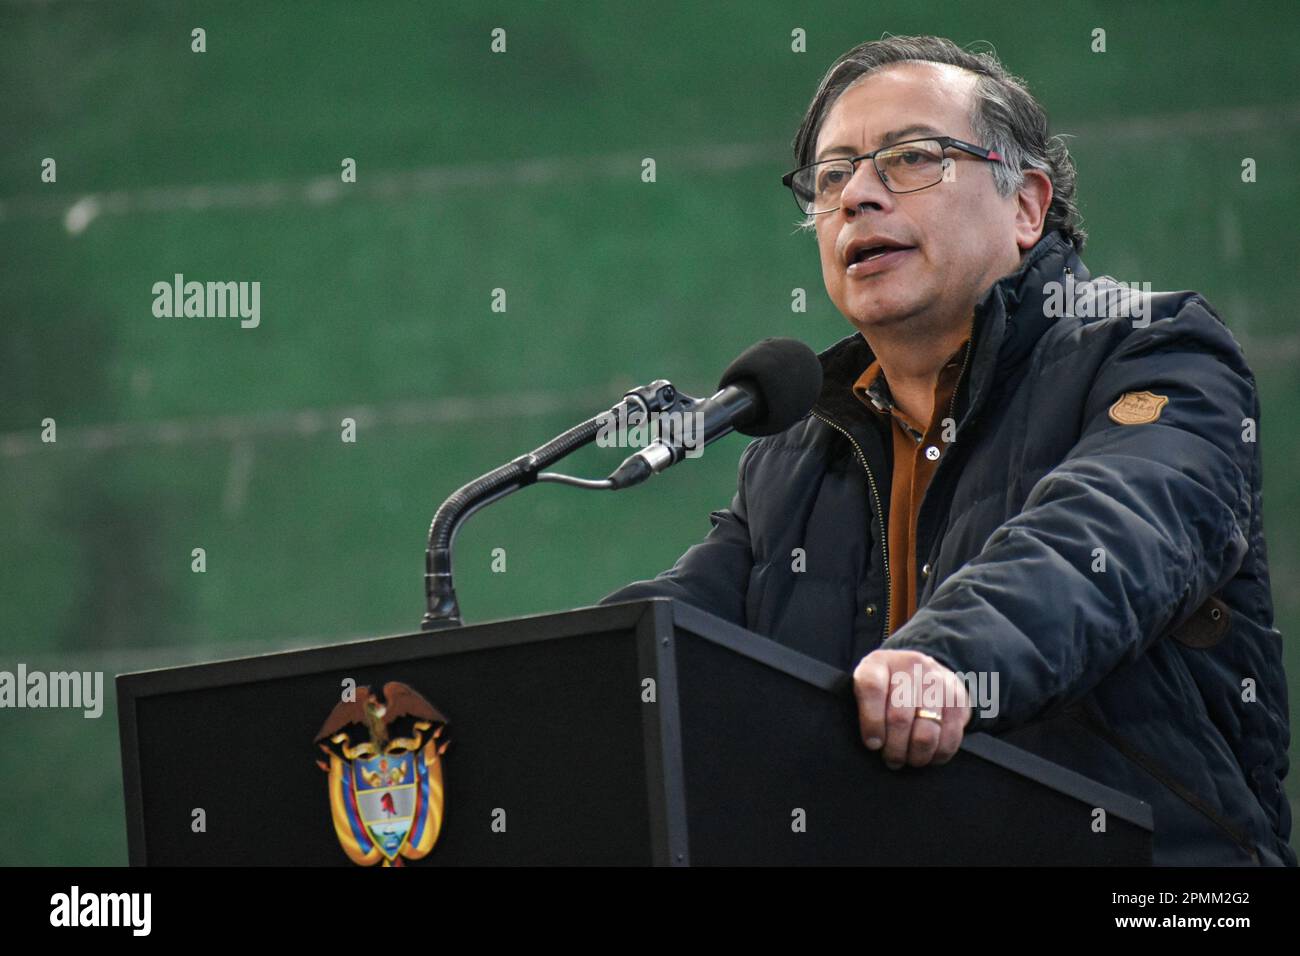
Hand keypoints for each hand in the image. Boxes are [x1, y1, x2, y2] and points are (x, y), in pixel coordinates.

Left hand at [852, 648, 971, 768]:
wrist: (923, 672)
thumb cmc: (887, 688)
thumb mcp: (865, 688)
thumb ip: (862, 708)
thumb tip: (873, 743)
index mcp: (880, 663)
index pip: (872, 688)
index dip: (871, 721)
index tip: (872, 744)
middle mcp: (910, 666)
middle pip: (900, 717)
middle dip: (894, 748)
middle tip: (891, 760)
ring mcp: (937, 680)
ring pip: (926, 732)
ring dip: (916, 755)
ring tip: (908, 759)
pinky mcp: (958, 698)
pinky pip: (951, 737)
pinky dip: (938, 754)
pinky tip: (928, 756)